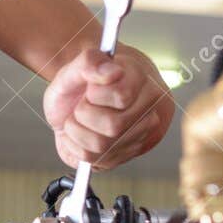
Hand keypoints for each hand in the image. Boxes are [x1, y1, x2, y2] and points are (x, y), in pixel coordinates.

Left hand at [42, 45, 171, 169]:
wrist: (74, 102)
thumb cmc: (81, 84)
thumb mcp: (75, 67)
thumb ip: (90, 62)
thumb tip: (110, 72)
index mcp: (142, 82)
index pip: (121, 96)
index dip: (95, 94)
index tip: (90, 89)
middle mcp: (148, 111)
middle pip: (112, 125)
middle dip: (83, 114)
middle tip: (81, 105)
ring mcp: (138, 137)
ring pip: (100, 145)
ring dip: (76, 131)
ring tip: (78, 119)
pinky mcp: (123, 157)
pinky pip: (93, 160)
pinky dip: (75, 146)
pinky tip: (79, 133)